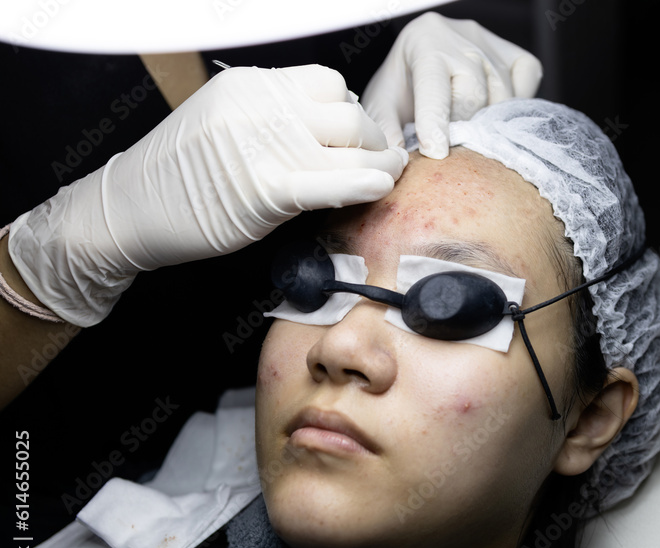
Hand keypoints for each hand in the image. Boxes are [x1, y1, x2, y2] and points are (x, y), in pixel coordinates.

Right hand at [8, 65, 406, 326]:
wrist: (129, 208)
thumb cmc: (181, 174)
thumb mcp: (227, 123)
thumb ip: (276, 117)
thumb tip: (335, 126)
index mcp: (251, 84)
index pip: (328, 83)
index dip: (352, 110)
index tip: (357, 136)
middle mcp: (261, 105)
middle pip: (348, 109)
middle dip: (372, 137)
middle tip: (378, 160)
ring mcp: (265, 145)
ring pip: (351, 139)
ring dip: (379, 160)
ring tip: (384, 175)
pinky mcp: (267, 189)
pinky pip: (332, 181)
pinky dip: (365, 182)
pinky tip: (381, 186)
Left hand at [361, 12, 542, 158]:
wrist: (426, 50)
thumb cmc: (404, 81)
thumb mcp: (383, 101)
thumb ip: (386, 128)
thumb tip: (397, 158)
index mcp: (424, 45)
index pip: (434, 88)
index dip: (435, 123)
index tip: (435, 153)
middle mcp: (461, 40)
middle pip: (472, 96)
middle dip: (461, 128)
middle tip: (451, 141)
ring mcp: (493, 47)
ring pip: (501, 98)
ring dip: (487, 123)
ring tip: (469, 127)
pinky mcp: (518, 56)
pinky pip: (526, 86)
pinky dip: (513, 107)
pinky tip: (491, 111)